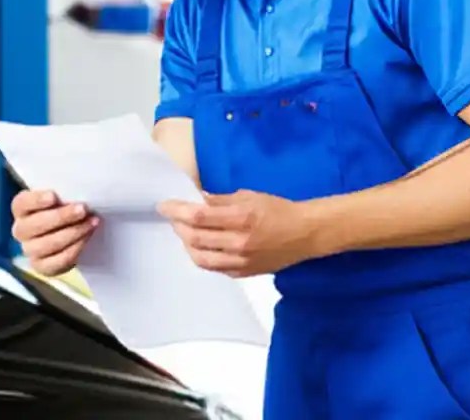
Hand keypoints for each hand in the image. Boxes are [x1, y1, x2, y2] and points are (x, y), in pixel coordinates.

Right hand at [10, 189, 99, 276]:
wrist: (70, 231)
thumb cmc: (64, 206)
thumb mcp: (62, 195)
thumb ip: (64, 192)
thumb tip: (77, 191)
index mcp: (21, 208)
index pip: (22, 204)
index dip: (36, 201)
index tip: (54, 196)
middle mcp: (21, 230)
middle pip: (35, 225)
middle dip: (61, 217)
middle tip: (82, 209)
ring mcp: (30, 250)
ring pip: (48, 244)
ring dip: (73, 232)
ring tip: (92, 222)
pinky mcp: (42, 266)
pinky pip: (57, 261)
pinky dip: (75, 249)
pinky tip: (87, 237)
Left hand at [157, 190, 319, 277]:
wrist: (304, 234)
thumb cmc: (278, 210)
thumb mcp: (249, 196)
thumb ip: (220, 200)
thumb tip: (196, 200)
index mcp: (241, 219)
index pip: (199, 216)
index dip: (177, 211)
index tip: (164, 205)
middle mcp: (239, 243)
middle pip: (196, 238)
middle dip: (178, 226)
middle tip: (172, 216)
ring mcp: (241, 261)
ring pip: (200, 257)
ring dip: (186, 244)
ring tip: (183, 232)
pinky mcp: (243, 273)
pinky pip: (213, 268)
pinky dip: (201, 256)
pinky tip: (198, 246)